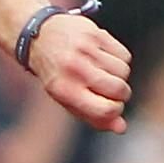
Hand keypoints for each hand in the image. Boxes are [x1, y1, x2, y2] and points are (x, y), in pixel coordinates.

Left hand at [26, 13, 131, 132]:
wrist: (39, 37)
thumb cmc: (56, 74)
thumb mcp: (66, 99)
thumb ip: (93, 116)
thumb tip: (121, 128)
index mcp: (65, 90)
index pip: (106, 109)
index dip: (115, 110)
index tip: (110, 105)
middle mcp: (75, 69)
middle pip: (119, 89)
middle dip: (120, 93)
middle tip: (108, 89)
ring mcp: (85, 50)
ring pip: (124, 71)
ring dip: (119, 75)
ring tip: (103, 71)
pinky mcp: (95, 34)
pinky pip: (124, 55)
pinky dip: (119, 59)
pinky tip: (104, 58)